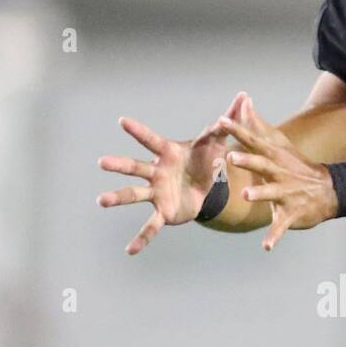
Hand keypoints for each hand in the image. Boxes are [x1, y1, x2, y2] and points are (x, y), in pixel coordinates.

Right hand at [97, 94, 238, 254]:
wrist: (207, 187)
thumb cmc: (205, 159)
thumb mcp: (217, 142)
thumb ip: (227, 120)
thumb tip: (244, 96)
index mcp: (167, 153)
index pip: (151, 140)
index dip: (138, 131)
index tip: (123, 121)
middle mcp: (156, 172)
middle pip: (135, 166)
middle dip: (119, 165)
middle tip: (102, 162)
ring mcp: (157, 193)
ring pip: (134, 194)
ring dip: (117, 197)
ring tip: (101, 200)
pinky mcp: (164, 212)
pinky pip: (151, 226)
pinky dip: (142, 238)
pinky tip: (130, 251)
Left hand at [213, 99, 337, 251]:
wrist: (328, 191)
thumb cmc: (296, 167)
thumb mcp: (280, 144)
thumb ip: (259, 125)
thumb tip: (245, 102)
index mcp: (274, 157)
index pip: (253, 141)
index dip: (237, 130)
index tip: (220, 121)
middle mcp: (280, 173)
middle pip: (262, 165)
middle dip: (248, 161)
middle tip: (231, 156)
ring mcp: (287, 193)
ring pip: (272, 194)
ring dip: (261, 194)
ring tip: (247, 196)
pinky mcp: (292, 213)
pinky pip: (281, 226)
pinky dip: (274, 237)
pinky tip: (266, 247)